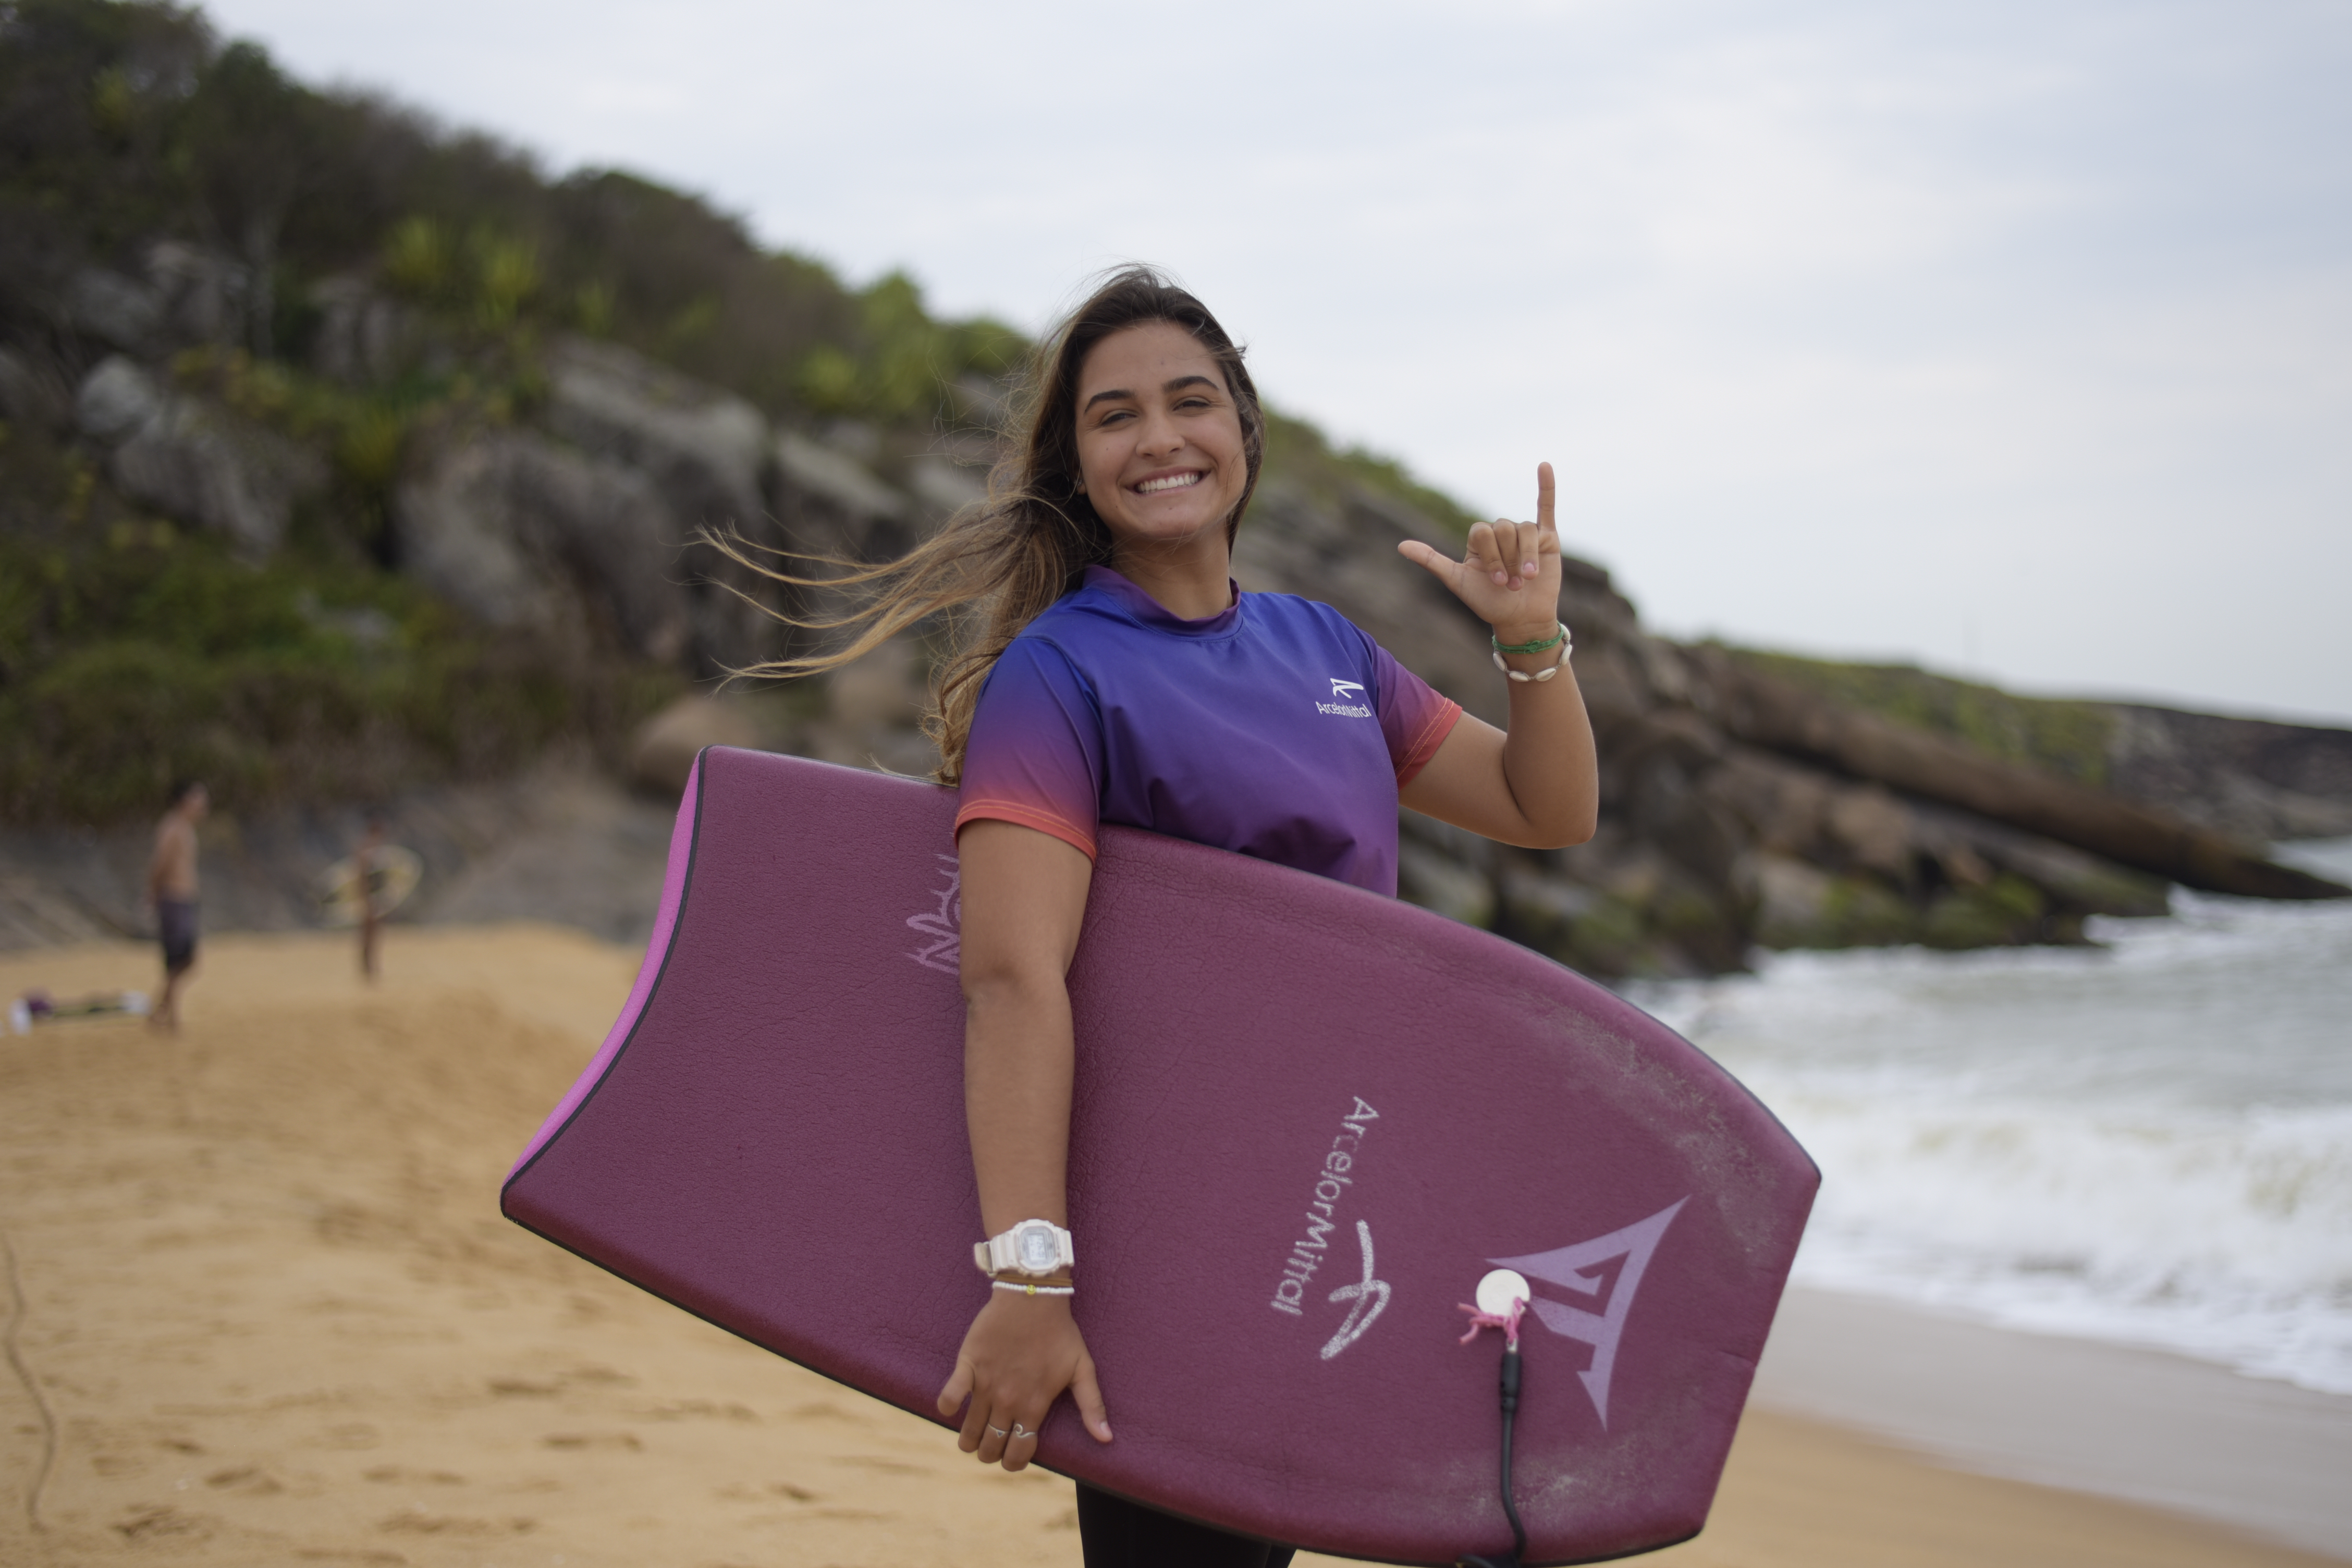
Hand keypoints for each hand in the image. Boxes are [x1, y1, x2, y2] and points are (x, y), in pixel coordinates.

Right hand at [935, 1289, 1111, 1471]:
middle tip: (992, 1448)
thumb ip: (1092, 1406)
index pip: (1019, 1453)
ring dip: (969, 1441)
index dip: (1014, 1463)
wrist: (1032, 1297)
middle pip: (991, 1447)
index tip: (1013, 1459)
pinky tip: (953, 1407)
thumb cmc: (1060, 1333)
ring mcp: (985, 1385)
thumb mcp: (1083, 1369)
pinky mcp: (967, 1366)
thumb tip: (1106, 1439)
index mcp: (1034, 1406)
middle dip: (991, 1454)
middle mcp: (1008, 1401)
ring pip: (969, 1431)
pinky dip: (948, 1406)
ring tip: (971, 1440)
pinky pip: (950, 1397)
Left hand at [1397, 462, 1562, 643]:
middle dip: (1507, 560)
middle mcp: (1500, 532)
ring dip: (1526, 557)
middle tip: (1511, 584)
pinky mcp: (1548, 537)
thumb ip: (1431, 560)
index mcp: (1479, 539)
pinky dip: (1547, 486)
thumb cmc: (1488, 602)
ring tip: (1527, 579)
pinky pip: (1546, 506)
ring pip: (1525, 531)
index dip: (1490, 556)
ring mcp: (1524, 533)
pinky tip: (1545, 466)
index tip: (1495, 581)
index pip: (1482, 531)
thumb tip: (1400, 545)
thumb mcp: (1457, 582)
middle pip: (1504, 530)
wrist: (1521, 619)